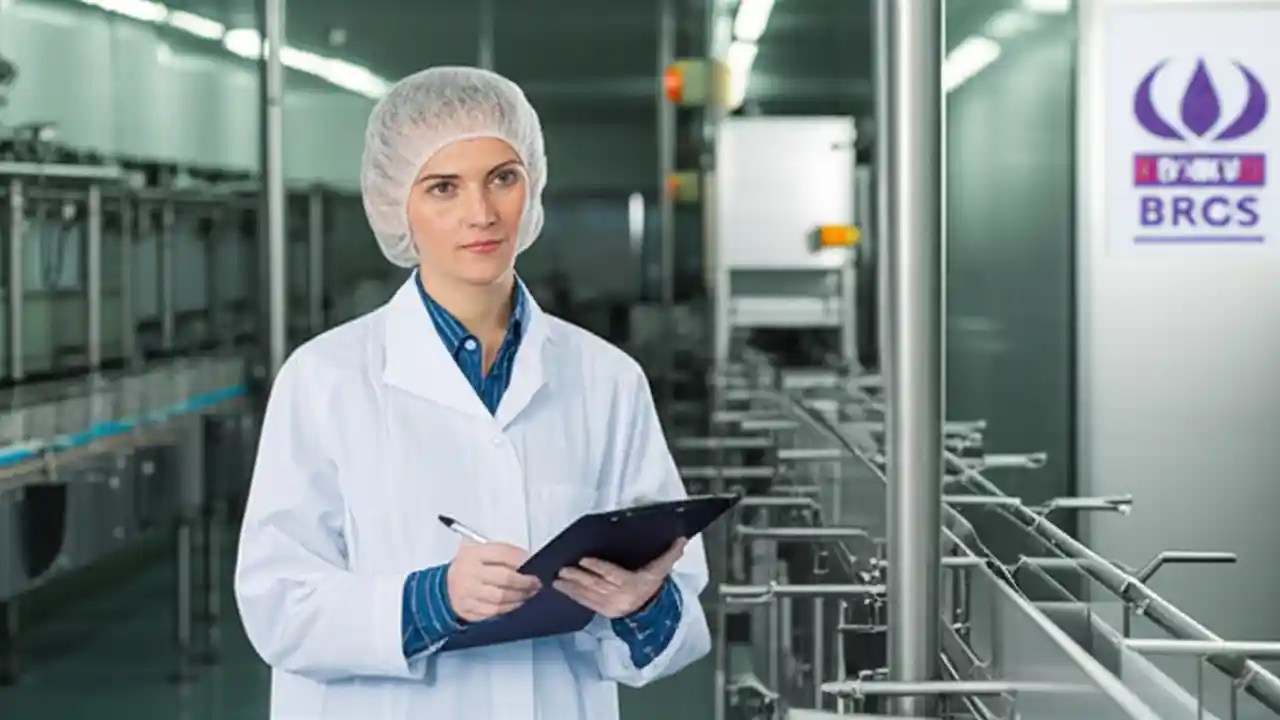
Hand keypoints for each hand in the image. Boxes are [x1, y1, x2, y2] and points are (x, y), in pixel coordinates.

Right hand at [446, 539, 541, 623]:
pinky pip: (494, 611)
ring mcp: (468, 592)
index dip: (522, 559)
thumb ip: (501, 554)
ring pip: (501, 597)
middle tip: (535, 582)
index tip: (533, 564)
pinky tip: (516, 603)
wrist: (445, 587)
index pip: (503, 554)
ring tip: (529, 593)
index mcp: (473, 553)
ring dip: (520, 596)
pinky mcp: (468, 609)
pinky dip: (509, 608)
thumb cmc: (467, 567)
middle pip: (505, 578)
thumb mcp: (479, 552)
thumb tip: (527, 559)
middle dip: (525, 582)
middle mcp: (469, 572)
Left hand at [552, 538, 686, 618]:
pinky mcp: (604, 612)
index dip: (598, 567)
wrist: (652, 611)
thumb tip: (682, 538)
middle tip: (563, 569)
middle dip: (578, 577)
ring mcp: (611, 606)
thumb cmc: (652, 583)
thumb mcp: (662, 569)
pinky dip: (574, 596)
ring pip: (589, 595)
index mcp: (634, 583)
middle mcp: (621, 596)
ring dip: (571, 587)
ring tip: (557, 579)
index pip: (613, 575)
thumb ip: (670, 553)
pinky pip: (587, 603)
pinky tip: (562, 589)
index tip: (583, 560)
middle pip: (597, 585)